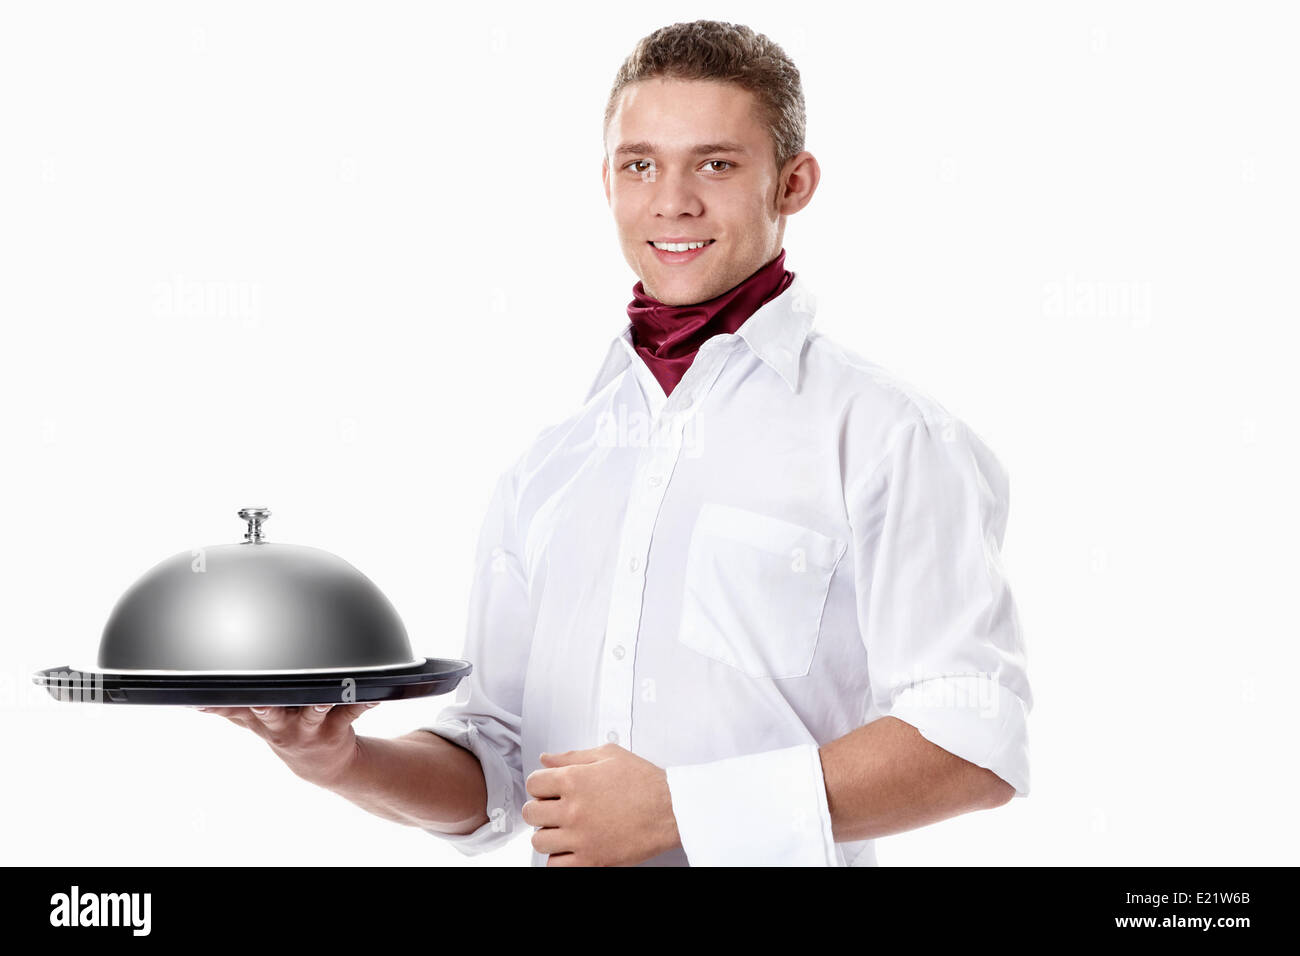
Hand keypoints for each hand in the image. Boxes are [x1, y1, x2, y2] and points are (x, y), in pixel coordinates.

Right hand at [195, 702, 378, 787]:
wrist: (324, 765)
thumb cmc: (286, 733)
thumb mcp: (255, 726)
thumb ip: (230, 710)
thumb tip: (194, 701)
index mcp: (262, 720)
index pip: (237, 709)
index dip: (221, 704)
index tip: (208, 696)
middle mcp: (283, 725)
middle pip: (271, 712)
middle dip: (264, 705)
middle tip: (260, 698)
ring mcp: (311, 727)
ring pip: (314, 711)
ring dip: (319, 702)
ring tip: (325, 693)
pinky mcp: (338, 725)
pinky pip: (353, 710)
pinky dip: (363, 701)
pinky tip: (374, 694)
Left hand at [522, 742, 680, 865]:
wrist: (671, 810)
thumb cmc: (645, 782)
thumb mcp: (609, 756)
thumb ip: (573, 756)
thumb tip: (547, 759)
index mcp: (574, 779)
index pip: (534, 783)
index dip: (540, 785)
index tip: (548, 789)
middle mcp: (573, 809)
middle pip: (531, 813)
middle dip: (540, 809)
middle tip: (554, 809)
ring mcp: (581, 837)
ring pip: (539, 841)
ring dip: (547, 835)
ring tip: (562, 829)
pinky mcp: (592, 860)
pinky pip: (555, 866)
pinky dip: (558, 858)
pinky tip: (570, 848)